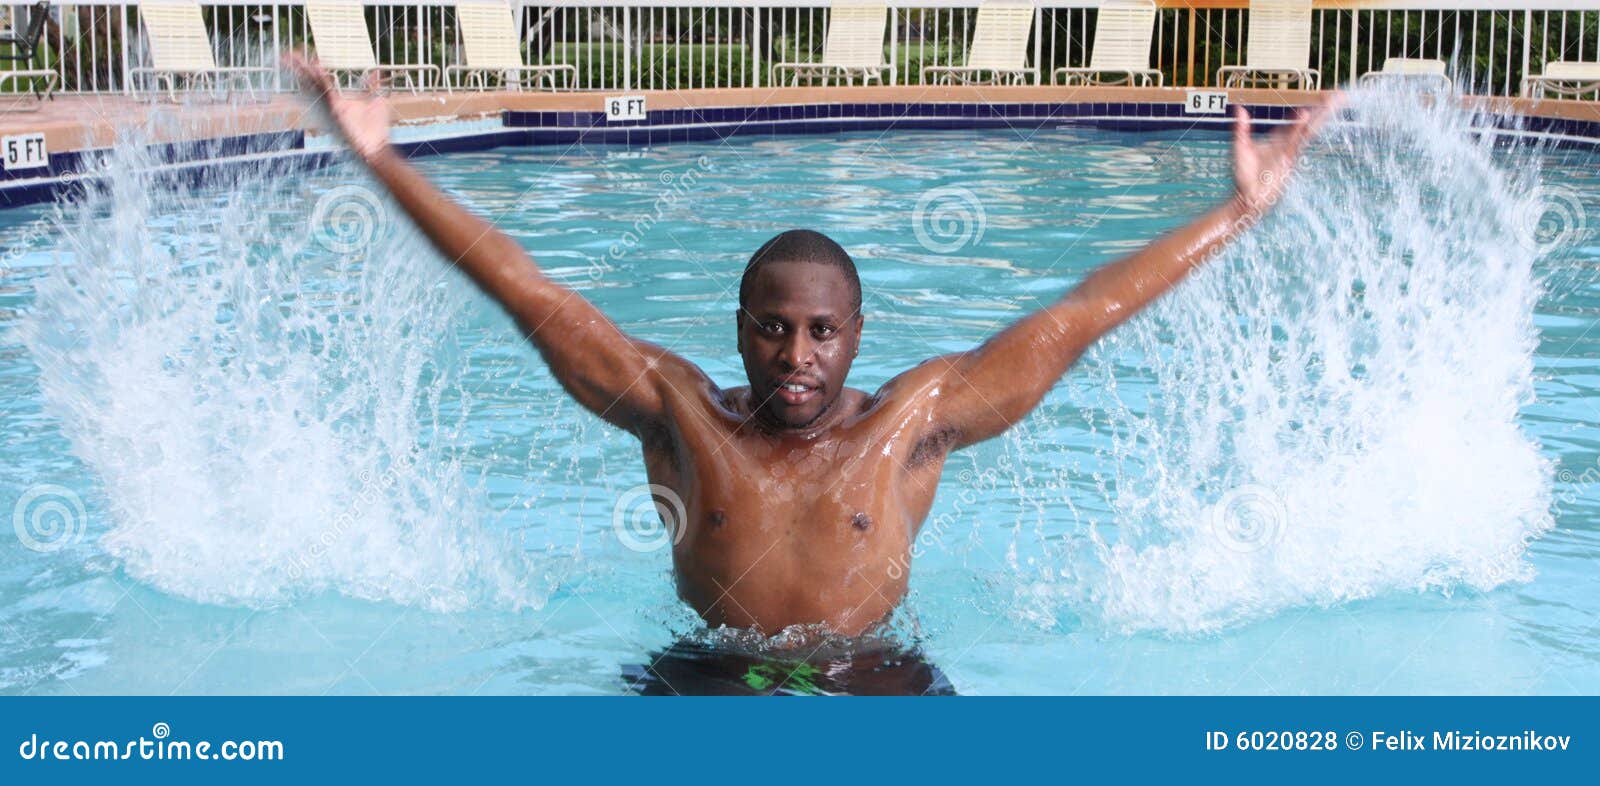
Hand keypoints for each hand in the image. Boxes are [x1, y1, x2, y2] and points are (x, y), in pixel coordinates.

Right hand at [285, 51, 390, 160]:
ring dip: (304, 70)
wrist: (377, 147)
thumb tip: (377, 70)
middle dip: (301, 67)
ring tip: (293, 56)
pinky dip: (321, 78)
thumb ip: (374, 84)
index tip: (309, 55)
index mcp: (340, 98)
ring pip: (315, 83)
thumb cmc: (378, 128)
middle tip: (291, 53)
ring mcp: (334, 104)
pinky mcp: (338, 108)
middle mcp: (333, 101)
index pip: (324, 80)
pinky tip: (315, 66)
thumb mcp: (378, 100)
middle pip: (314, 80)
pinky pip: (327, 90)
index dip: (315, 68)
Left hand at [1230, 93, 1340, 214]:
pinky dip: (1300, 128)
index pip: (1297, 121)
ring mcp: (1289, 151)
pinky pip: (1296, 141)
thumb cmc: (1244, 176)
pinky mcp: (1287, 160)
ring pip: (1308, 129)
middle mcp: (1288, 144)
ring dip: (1320, 115)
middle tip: (1339, 96)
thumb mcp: (1240, 147)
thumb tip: (1239, 109)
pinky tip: (1305, 116)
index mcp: (1279, 139)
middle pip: (1309, 123)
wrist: (1246, 198)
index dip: (1309, 109)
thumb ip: (1242, 129)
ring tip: (1334, 101)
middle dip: (1324, 109)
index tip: (1323, 96)